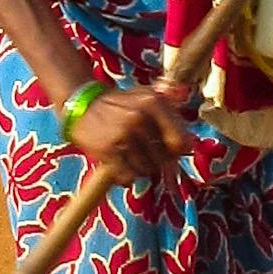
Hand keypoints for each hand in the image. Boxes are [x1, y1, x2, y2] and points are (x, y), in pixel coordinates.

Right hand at [66, 81, 188, 182]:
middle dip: (157, 161)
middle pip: (164, 159)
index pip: (181, 140)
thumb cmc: (120, 105)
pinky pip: (128, 177)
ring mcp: (123, 134)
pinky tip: (119, 165)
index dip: (177, 151)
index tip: (170, 152)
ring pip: (146, 170)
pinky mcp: (108, 150)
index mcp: (154, 102)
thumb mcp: (145, 96)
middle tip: (144, 153)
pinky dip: (125, 177)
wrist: (82, 106)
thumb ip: (170, 112)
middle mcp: (140, 117)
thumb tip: (190, 142)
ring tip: (129, 157)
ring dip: (139, 169)